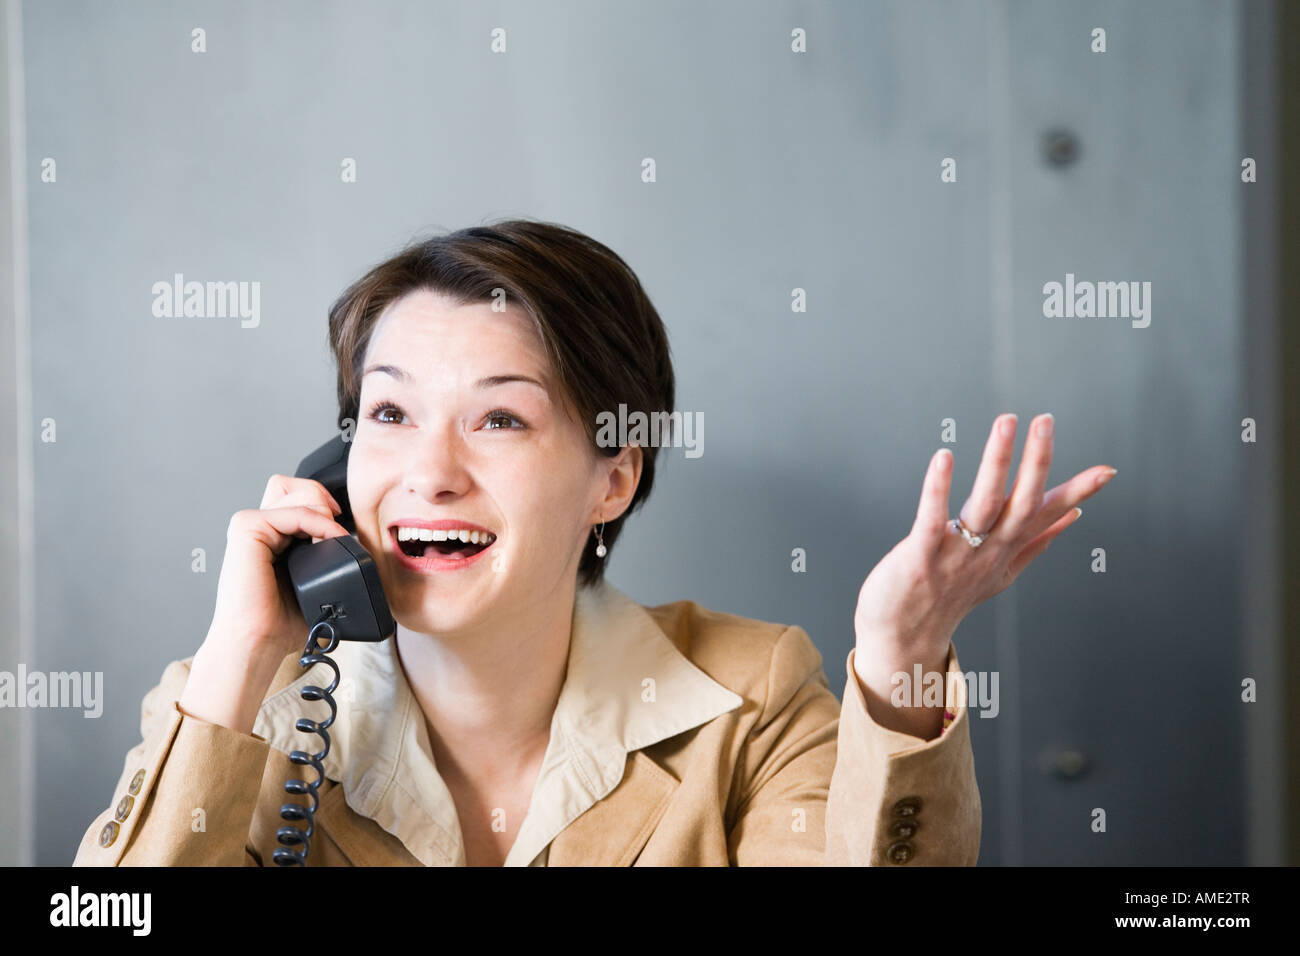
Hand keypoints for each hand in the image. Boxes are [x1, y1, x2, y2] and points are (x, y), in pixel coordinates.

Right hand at [178, 474, 351, 734]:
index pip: (301, 498)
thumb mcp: (314, 582)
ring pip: (298, 491)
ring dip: (324, 511)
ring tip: (334, 538)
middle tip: (338, 530)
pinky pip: (294, 510)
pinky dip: (319, 522)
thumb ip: (326, 557)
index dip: (326, 506)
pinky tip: (330, 539)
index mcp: (271, 537)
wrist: (258, 642)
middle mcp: (260, 527)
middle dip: (325, 501)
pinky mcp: (247, 528)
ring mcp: (251, 525)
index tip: (344, 530)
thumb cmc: (281, 622)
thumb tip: (358, 542)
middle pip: (298, 486)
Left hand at [852, 413, 1116, 735]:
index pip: (1048, 515)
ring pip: (985, 504)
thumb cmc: (949, 597)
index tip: (1109, 470)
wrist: (904, 637)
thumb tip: (1072, 516)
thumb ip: (1035, 542)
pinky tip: (944, 457)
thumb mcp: (1001, 572)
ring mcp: (957, 553)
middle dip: (1036, 461)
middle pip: (1021, 502)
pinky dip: (939, 488)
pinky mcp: (921, 555)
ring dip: (997, 463)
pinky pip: (933, 518)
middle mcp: (988, 549)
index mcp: (1007, 549)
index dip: (1078, 493)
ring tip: (1007, 424)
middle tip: (1046, 421)